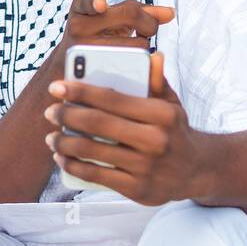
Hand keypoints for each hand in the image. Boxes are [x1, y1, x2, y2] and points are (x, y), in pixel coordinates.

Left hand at [44, 51, 209, 204]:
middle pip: (98, 123)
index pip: (112, 98)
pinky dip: (73, 166)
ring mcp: (146, 167)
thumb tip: (153, 56)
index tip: (57, 87)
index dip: (80, 91)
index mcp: (161, 114)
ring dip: (64, 142)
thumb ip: (157, 81)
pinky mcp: (137, 190)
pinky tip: (62, 157)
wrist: (196, 170)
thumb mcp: (171, 103)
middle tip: (50, 112)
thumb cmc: (174, 130)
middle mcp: (155, 140)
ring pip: (92, 151)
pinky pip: (96, 176)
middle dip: (67, 115)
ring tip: (51, 136)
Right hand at [57, 0, 174, 58]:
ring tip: (133, 48)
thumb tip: (170, 13)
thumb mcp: (112, 18)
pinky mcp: (95, 72)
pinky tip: (141, 64)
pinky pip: (133, 68)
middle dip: (148, 22)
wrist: (72, 66)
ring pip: (136, 43)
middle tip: (146, 30)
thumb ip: (141, 11)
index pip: (86, 1)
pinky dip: (143, 66)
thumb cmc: (100, 36)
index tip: (102, 4)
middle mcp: (77, 28)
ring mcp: (83, 52)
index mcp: (80, 9)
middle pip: (130, 14)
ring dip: (144, 45)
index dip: (95, 2)